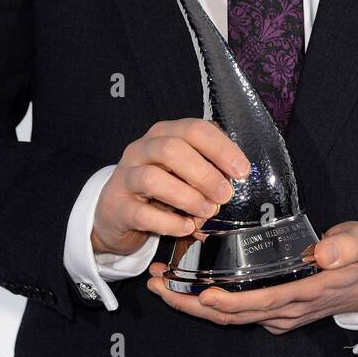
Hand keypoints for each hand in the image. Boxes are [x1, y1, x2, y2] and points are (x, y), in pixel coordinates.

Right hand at [92, 118, 250, 257]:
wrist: (115, 213)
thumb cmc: (159, 189)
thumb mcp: (183, 173)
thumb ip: (207, 170)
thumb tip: (237, 183)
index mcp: (163, 134)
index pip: (194, 129)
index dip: (221, 148)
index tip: (242, 170)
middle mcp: (141, 150)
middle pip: (172, 149)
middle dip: (204, 173)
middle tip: (225, 195)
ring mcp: (125, 177)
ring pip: (153, 178)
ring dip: (187, 197)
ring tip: (208, 211)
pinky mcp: (117, 207)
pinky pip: (142, 213)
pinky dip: (169, 222)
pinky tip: (186, 227)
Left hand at [146, 220, 357, 332]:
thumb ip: (344, 248)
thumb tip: (324, 251)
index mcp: (303, 294)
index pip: (260, 303)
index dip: (230, 303)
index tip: (203, 294)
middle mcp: (286, 310)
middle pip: (232, 315)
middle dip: (191, 304)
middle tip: (158, 284)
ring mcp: (279, 314)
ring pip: (229, 316)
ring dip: (192, 304)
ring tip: (160, 283)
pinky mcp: (275, 310)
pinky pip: (237, 312)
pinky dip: (209, 303)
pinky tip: (188, 285)